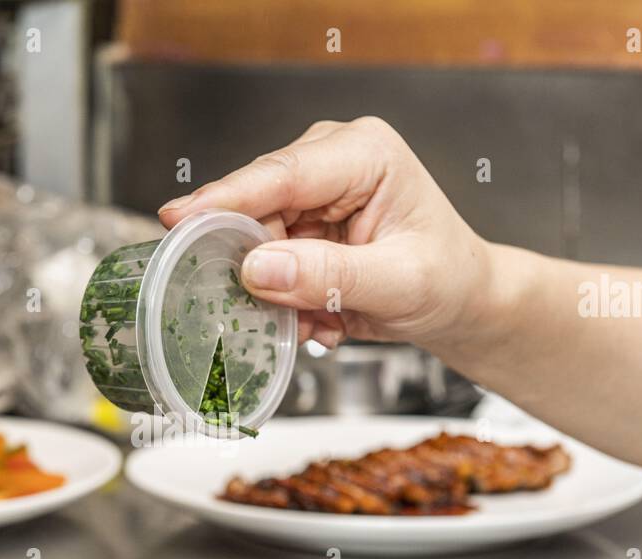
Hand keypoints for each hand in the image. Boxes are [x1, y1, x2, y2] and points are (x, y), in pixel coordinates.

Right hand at [158, 116, 490, 348]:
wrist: (463, 302)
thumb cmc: (449, 280)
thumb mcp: (398, 283)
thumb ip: (329, 276)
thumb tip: (258, 268)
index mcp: (363, 153)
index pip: (280, 175)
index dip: (225, 199)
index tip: (177, 220)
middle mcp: (332, 160)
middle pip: (257, 207)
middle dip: (261, 268)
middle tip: (281, 315)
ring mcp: (313, 191)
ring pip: (256, 240)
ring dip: (277, 292)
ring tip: (319, 322)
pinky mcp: (302, 222)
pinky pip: (266, 261)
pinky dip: (285, 297)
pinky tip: (321, 316)